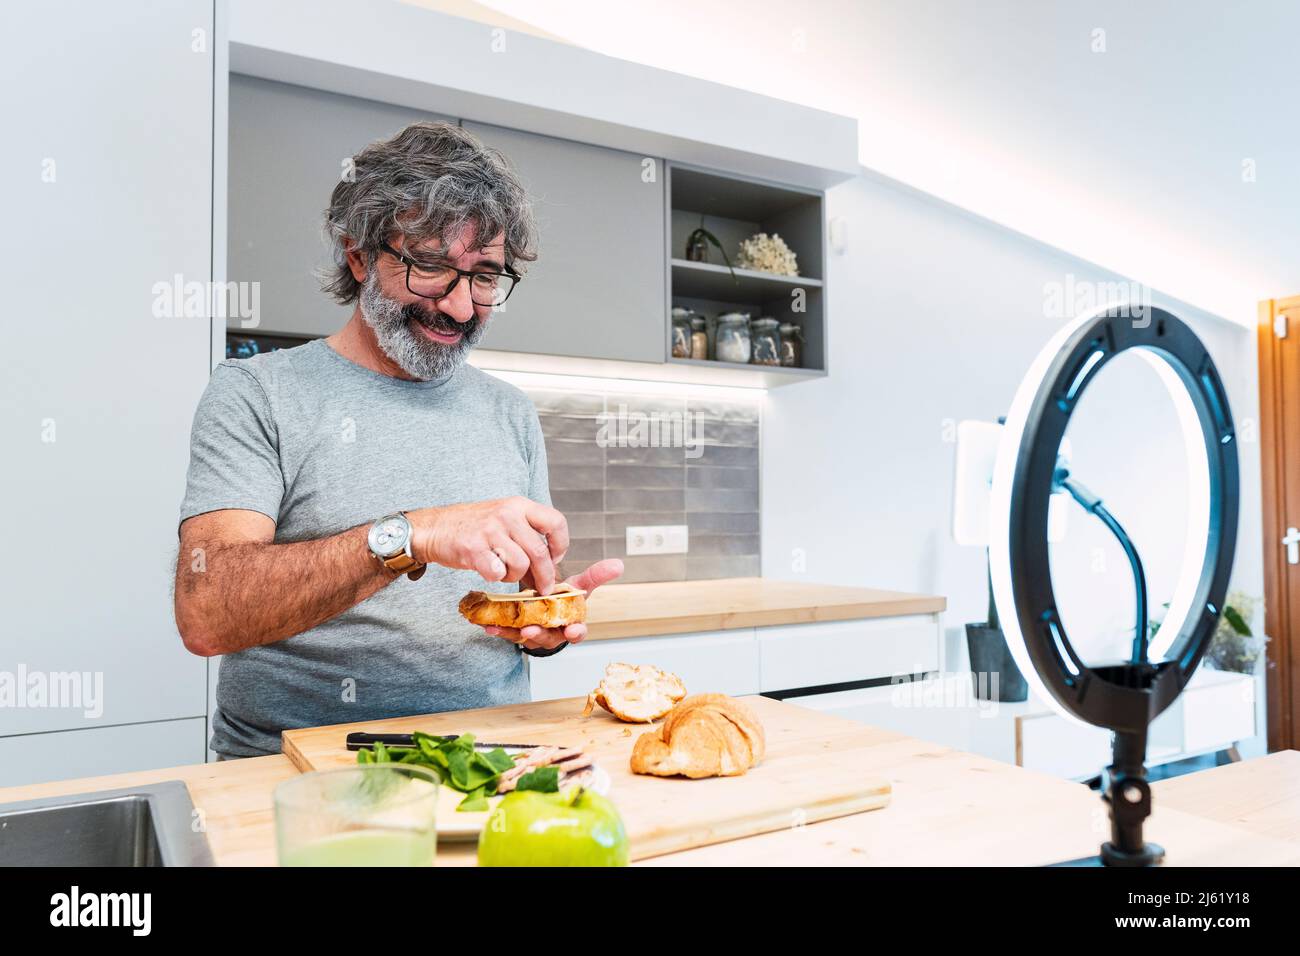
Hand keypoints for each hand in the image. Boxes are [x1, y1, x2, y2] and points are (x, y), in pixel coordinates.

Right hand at [408, 497, 568, 594]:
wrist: (434, 527)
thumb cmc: (473, 527)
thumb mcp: (504, 520)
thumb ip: (526, 541)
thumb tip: (547, 573)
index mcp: (519, 505)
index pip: (556, 523)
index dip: (560, 545)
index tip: (555, 558)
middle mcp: (507, 514)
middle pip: (540, 552)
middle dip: (545, 576)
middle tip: (542, 588)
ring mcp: (490, 530)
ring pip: (521, 565)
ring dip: (515, 576)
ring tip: (505, 572)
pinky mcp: (473, 547)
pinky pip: (497, 573)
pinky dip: (496, 578)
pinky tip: (489, 571)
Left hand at [482, 558, 623, 651]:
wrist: (544, 605)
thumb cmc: (564, 598)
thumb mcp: (580, 586)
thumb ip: (597, 576)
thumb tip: (619, 563)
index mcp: (571, 622)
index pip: (577, 632)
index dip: (576, 633)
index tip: (573, 630)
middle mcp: (553, 632)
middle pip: (549, 638)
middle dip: (541, 635)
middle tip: (532, 629)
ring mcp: (534, 634)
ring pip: (527, 637)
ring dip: (516, 633)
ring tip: (508, 626)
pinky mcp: (517, 633)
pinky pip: (508, 634)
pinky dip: (499, 630)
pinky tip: (489, 625)